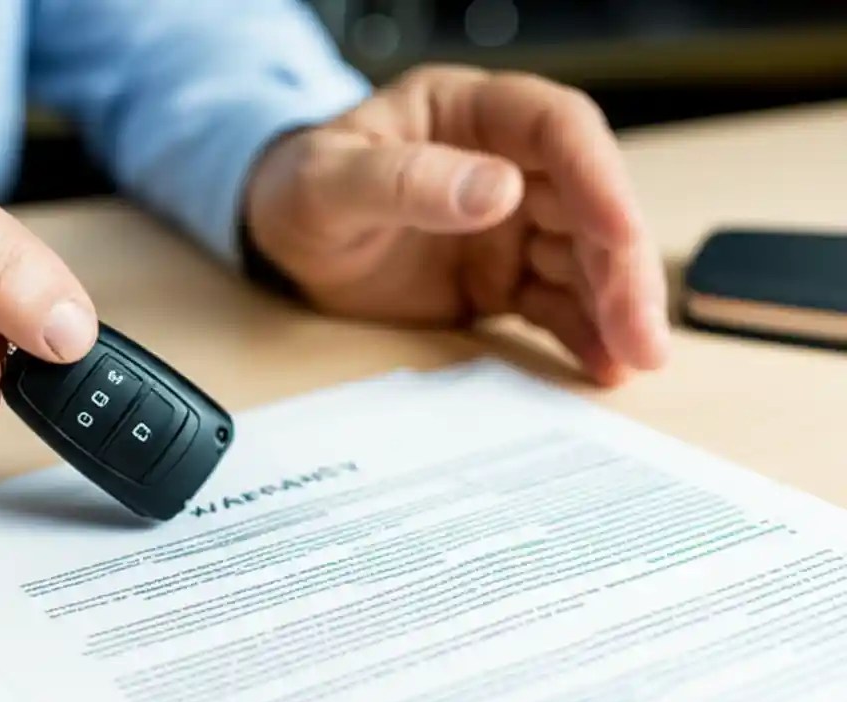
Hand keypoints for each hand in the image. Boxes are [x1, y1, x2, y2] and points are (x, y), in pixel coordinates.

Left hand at [244, 65, 668, 384]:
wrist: (281, 241)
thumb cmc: (299, 190)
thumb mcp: (330, 182)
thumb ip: (404, 181)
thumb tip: (500, 191)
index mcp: (470, 112)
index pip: (557, 129)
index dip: (599, 178)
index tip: (621, 234)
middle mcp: (505, 162)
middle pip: (589, 203)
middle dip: (622, 266)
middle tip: (642, 332)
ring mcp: (510, 223)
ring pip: (584, 259)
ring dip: (616, 306)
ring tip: (634, 361)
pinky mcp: (503, 278)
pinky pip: (555, 303)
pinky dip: (582, 334)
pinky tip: (604, 367)